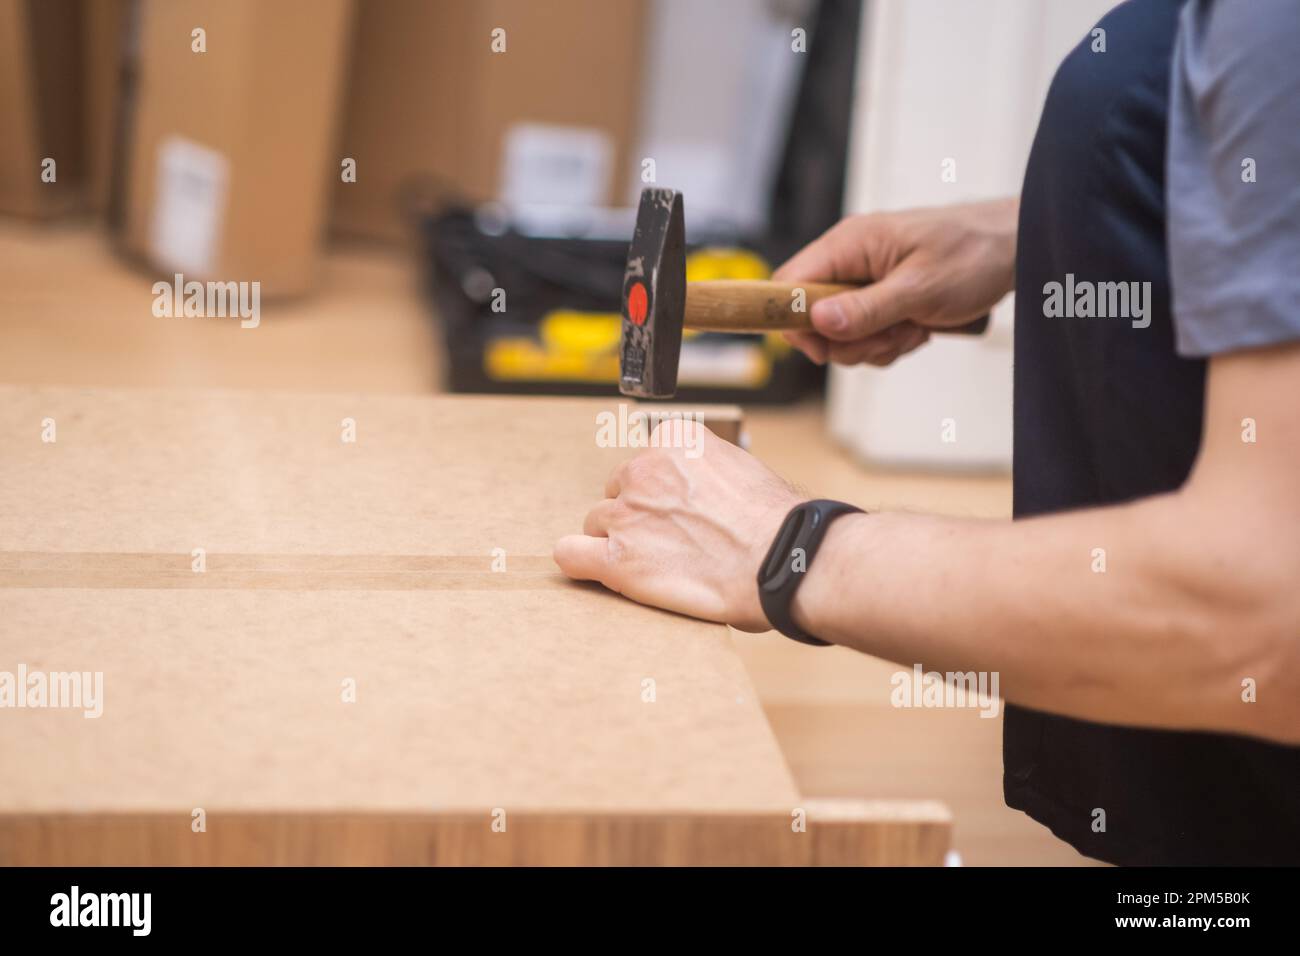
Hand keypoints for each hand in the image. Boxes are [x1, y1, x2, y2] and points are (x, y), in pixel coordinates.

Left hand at [553, 420, 804, 630]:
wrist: (784, 560)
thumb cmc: (778, 525)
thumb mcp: (742, 470)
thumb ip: (707, 474)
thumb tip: (701, 494)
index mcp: (675, 441)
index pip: (643, 463)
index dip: (658, 493)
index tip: (677, 513)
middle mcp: (643, 469)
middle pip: (617, 492)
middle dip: (636, 516)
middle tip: (669, 544)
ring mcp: (626, 514)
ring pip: (597, 524)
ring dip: (618, 542)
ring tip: (654, 566)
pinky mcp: (616, 559)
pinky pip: (571, 554)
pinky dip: (580, 562)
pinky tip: (596, 571)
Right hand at [772, 198, 1017, 365]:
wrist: (1016, 247)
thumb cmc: (973, 253)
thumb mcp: (921, 288)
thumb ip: (867, 308)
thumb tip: (818, 322)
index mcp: (849, 244)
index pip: (789, 284)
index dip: (795, 322)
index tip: (824, 348)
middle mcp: (849, 261)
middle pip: (813, 319)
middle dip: (850, 341)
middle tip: (892, 335)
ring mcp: (865, 282)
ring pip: (841, 334)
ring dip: (876, 344)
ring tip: (915, 327)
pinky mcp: (881, 299)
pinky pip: (866, 336)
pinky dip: (891, 343)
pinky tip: (920, 329)